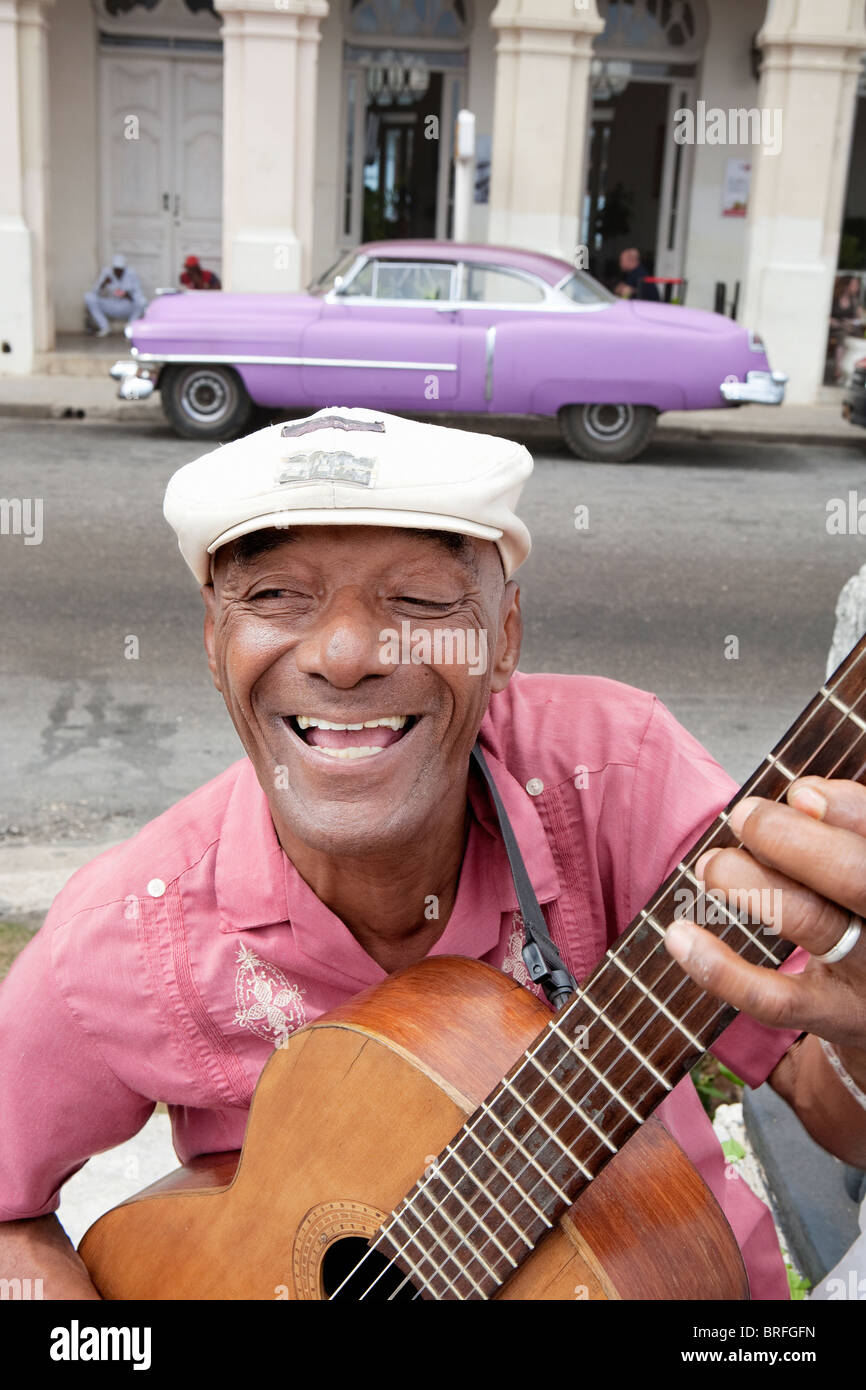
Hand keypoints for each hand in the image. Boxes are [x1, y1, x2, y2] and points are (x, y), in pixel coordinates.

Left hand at [664, 777, 865, 1071]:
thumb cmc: (859, 905)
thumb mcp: (858, 861)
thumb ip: (843, 825)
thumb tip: (802, 797)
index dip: (847, 809)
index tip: (800, 792)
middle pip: (855, 878)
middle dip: (793, 841)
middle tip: (743, 817)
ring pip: (813, 923)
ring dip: (750, 883)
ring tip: (711, 864)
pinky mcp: (834, 1017)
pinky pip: (774, 999)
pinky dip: (719, 969)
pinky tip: (680, 936)